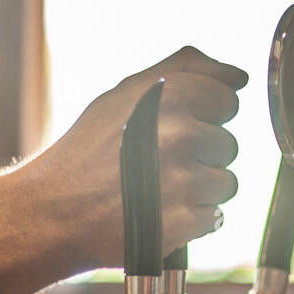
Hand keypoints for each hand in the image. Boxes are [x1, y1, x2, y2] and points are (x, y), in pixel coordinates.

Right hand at [24, 46, 248, 270]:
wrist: (54, 212)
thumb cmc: (89, 150)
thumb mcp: (127, 93)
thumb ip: (185, 71)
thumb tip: (238, 76)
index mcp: (170, 96)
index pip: (228, 101)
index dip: (204, 116)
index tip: (174, 129)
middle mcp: (180, 135)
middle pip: (229, 145)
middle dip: (202, 155)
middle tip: (158, 164)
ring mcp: (183, 181)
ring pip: (227, 183)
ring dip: (200, 190)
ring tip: (159, 190)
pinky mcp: (183, 221)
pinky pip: (215, 217)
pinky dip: (193, 220)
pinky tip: (161, 213)